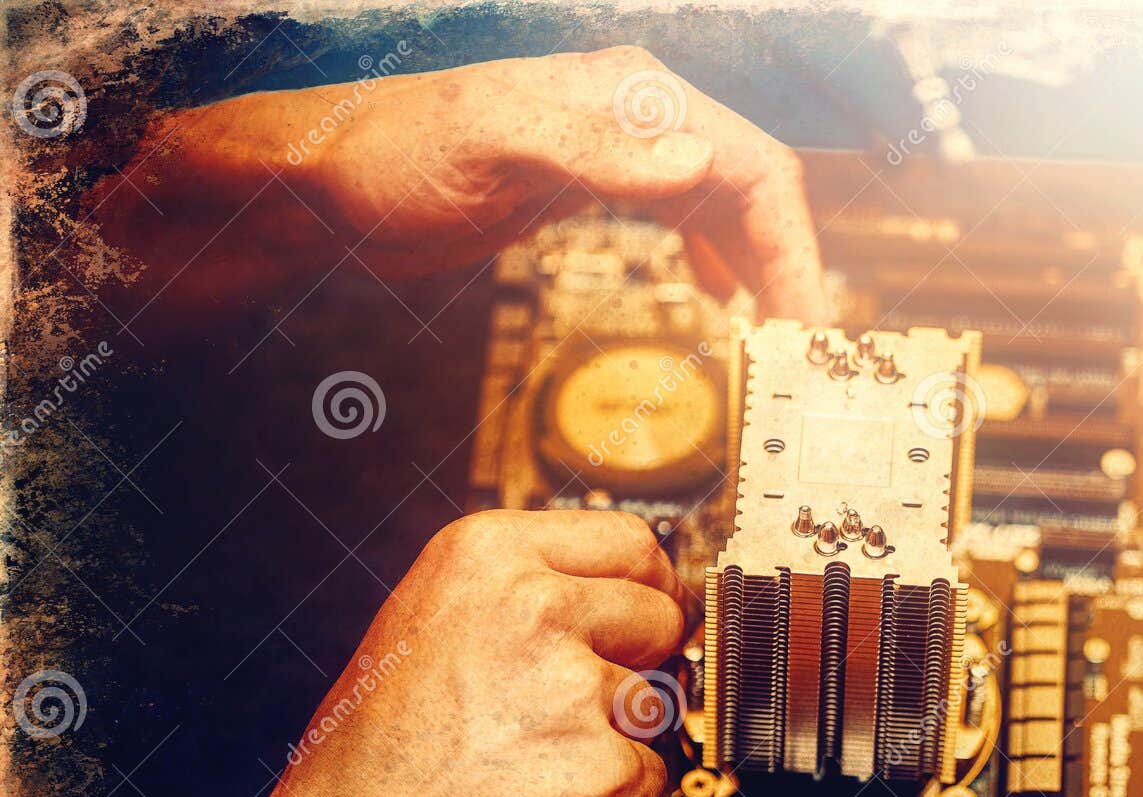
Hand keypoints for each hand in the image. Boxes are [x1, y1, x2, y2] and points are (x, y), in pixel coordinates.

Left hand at [93, 47, 825, 320]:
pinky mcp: (589, 184)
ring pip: (724, 200)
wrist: (325, 180)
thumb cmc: (393, 155)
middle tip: (805, 345)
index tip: (807, 322)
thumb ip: (599, 153)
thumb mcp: (493, 145)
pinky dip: (713, 252)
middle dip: (789, 261)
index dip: (793, 246)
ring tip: (779, 330)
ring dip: (760, 261)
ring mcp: (615, 149)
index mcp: (632, 96)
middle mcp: (637, 114)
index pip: (752, 165)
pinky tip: (721, 295)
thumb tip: (703, 164)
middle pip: (751, 183)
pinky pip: (681, 214)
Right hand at [115, 510, 695, 796]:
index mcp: (487, 557)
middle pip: (660, 614)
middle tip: (582, 699)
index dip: (649, 581)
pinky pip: (649, 772)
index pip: (629, 542)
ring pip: (652, 701)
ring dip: (615, 736)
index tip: (651, 601)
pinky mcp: (604, 769)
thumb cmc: (376, 754)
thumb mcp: (426, 622)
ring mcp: (572, 689)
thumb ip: (518, 591)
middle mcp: (533, 609)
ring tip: (534, 761)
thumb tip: (613, 589)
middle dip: (641, 658)